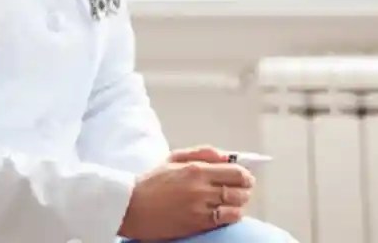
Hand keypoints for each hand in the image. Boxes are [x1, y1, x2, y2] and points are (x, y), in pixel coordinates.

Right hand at [118, 146, 254, 241]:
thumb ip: (203, 153)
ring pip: (235, 208)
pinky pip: (223, 222)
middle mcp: (201, 189)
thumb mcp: (175, 158)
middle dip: (245, 190)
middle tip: (242, 190)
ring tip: (234, 203)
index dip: (246, 176)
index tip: (246, 177)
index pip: (236, 173)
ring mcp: (199, 209)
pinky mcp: (196, 225)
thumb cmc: (152, 182)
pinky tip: (225, 214)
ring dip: (239, 205)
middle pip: (240, 191)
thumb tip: (227, 157)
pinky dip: (230, 217)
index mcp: (197, 170)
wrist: (130, 208)